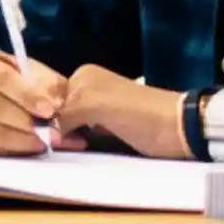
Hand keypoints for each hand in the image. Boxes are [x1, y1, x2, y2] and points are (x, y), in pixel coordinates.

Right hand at [0, 45, 67, 154]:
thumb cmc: (3, 79)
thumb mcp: (23, 70)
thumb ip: (43, 81)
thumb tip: (58, 99)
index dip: (25, 94)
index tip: (50, 109)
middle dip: (24, 120)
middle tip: (52, 131)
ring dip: (20, 138)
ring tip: (45, 142)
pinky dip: (11, 149)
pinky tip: (30, 147)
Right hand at [55, 63, 186, 158]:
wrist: (179, 130)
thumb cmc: (138, 114)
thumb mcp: (97, 105)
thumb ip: (67, 112)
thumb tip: (47, 131)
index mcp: (84, 76)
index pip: (49, 95)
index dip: (44, 115)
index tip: (45, 136)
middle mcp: (88, 87)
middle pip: (57, 109)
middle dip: (54, 127)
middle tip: (57, 145)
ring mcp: (99, 107)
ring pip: (68, 123)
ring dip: (66, 137)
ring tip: (68, 147)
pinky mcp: (108, 126)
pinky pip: (82, 133)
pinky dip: (77, 141)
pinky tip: (79, 147)